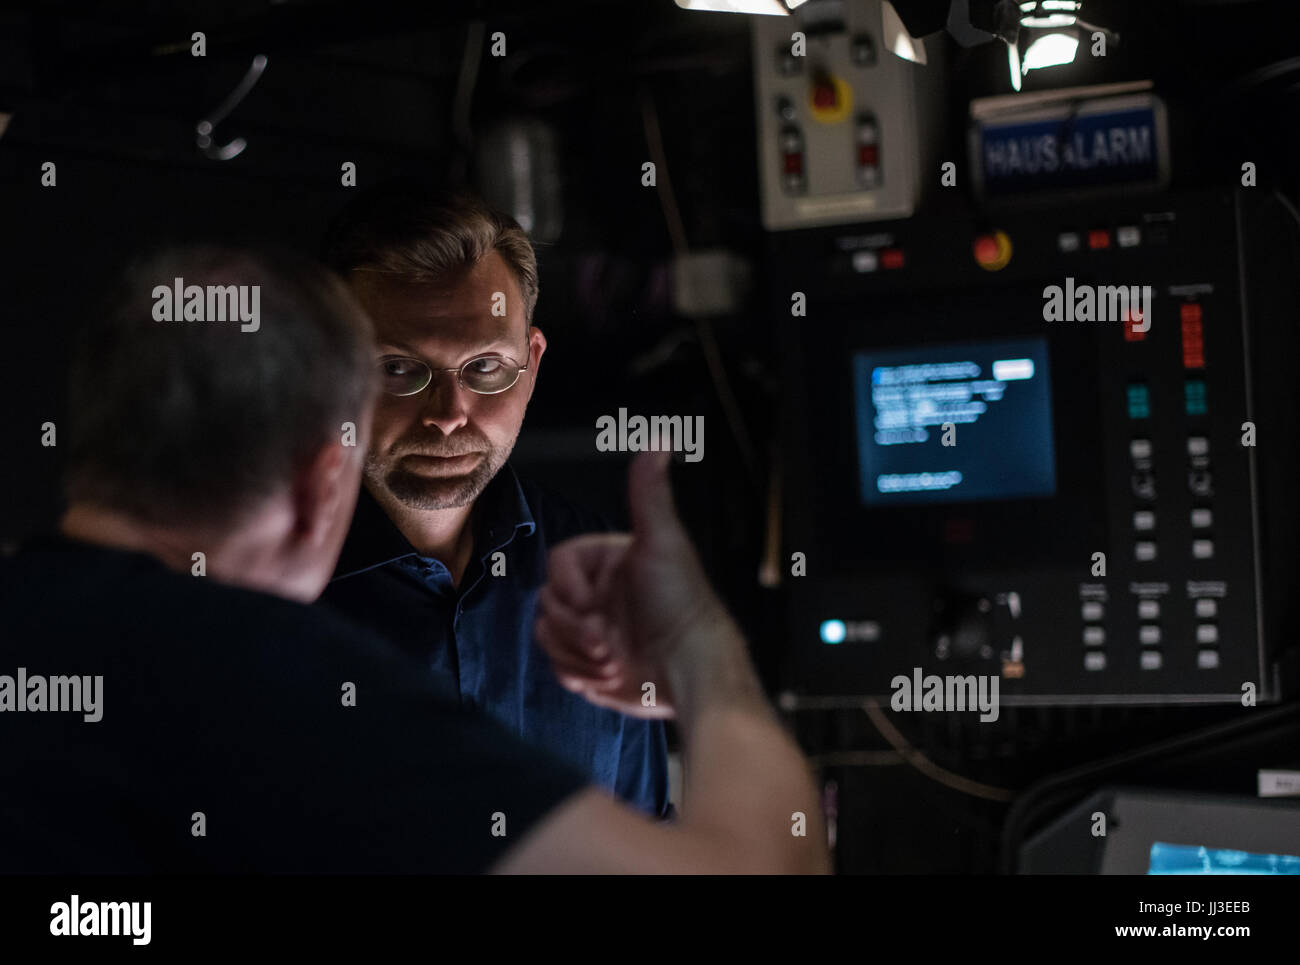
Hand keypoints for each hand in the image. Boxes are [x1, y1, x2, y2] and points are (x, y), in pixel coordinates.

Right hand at [535, 451, 726, 718]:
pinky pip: (558, 666)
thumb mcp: (663, 541)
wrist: (692, 670)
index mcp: (606, 563)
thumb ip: (649, 492)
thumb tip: (659, 439)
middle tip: (607, 642)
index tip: (590, 604)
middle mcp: (596, 595)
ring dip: (576, 654)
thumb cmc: (681, 603)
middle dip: (575, 629)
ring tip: (614, 661)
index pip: (558, 565)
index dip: (568, 587)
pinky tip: (612, 676)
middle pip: (548, 602)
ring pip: (548, 635)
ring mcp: (591, 631)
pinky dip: (580, 675)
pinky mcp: (590, 666)